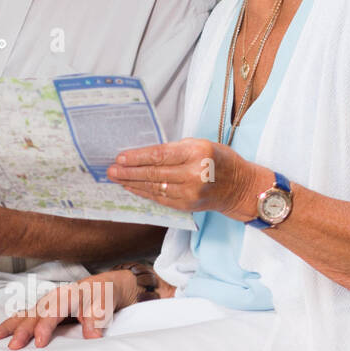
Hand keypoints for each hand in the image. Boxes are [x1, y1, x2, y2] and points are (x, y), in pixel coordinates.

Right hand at [0, 271, 137, 348]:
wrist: (103, 286)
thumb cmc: (102, 296)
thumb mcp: (104, 306)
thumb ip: (96, 320)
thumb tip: (93, 336)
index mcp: (66, 296)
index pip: (52, 314)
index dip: (45, 328)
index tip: (40, 344)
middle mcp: (52, 299)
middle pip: (33, 316)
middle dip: (21, 331)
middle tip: (12, 346)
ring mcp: (45, 304)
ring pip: (23, 315)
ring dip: (8, 326)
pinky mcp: (42, 310)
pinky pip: (23, 316)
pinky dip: (10, 324)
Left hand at [107, 139, 266, 221]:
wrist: (239, 187)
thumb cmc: (219, 160)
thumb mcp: (201, 144)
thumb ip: (175, 149)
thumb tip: (144, 155)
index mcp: (197, 153)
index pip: (160, 155)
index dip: (137, 157)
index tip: (120, 157)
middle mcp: (193, 174)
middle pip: (153, 173)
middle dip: (129, 172)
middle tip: (110, 170)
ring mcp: (189, 193)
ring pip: (154, 187)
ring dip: (132, 183)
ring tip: (116, 178)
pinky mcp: (186, 206)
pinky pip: (159, 198)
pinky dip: (143, 193)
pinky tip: (132, 188)